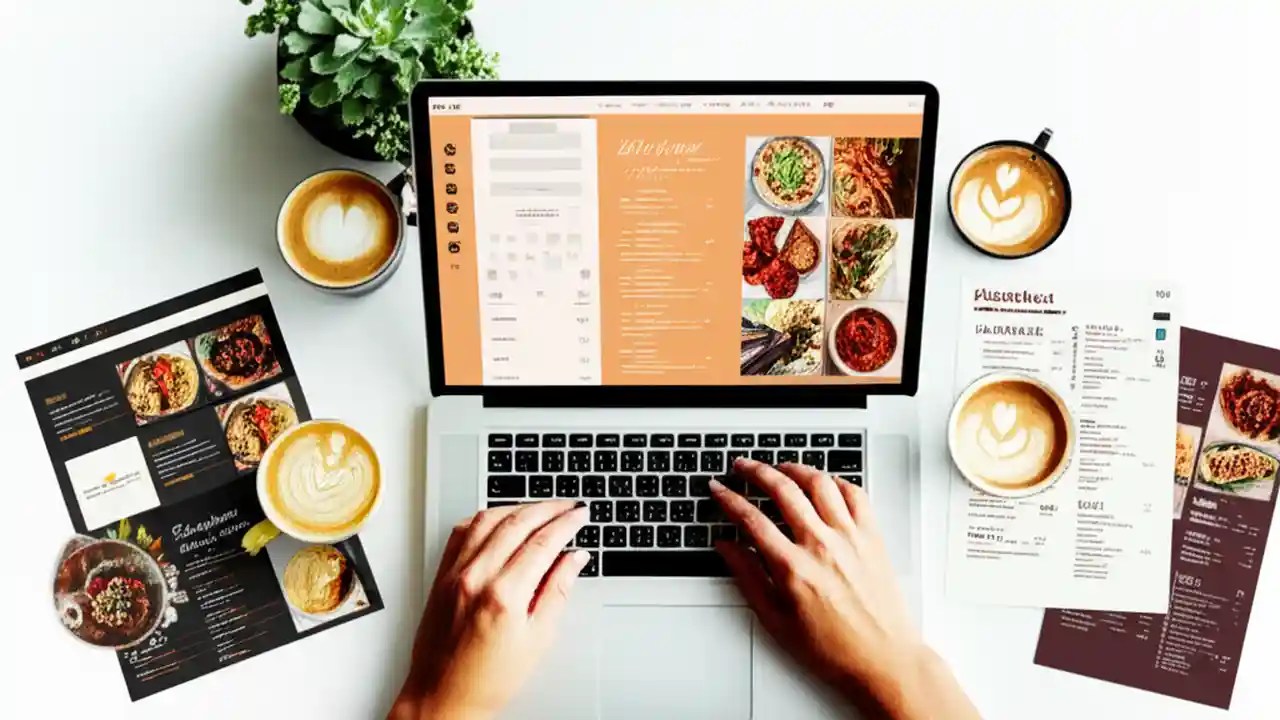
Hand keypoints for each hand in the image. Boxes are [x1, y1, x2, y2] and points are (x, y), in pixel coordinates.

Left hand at [392, 501, 589, 719]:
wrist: (442, 699)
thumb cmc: (487, 681)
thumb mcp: (538, 640)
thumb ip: (557, 592)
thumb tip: (574, 559)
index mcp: (504, 595)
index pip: (543, 542)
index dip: (566, 523)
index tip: (580, 515)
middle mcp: (475, 577)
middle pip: (517, 523)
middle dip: (548, 508)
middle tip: (567, 506)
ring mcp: (454, 574)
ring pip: (488, 519)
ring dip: (518, 507)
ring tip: (539, 509)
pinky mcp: (441, 576)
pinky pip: (462, 531)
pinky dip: (485, 518)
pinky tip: (500, 520)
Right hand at [712, 460, 978, 719]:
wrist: (882, 660)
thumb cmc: (833, 648)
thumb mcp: (775, 619)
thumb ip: (748, 577)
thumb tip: (726, 548)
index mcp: (793, 568)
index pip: (751, 518)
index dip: (729, 498)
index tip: (719, 489)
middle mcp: (821, 545)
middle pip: (782, 489)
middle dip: (755, 471)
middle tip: (743, 467)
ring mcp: (850, 538)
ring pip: (819, 483)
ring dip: (794, 468)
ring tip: (780, 467)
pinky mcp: (873, 537)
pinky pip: (855, 494)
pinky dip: (836, 482)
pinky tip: (824, 483)